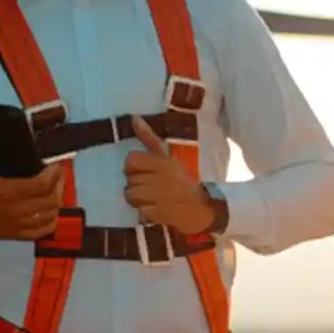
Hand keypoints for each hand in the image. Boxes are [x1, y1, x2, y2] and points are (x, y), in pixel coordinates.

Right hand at [0, 131, 64, 248]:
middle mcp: (16, 210)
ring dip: (57, 202)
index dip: (53, 174)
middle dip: (59, 184)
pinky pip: (42, 231)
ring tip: (56, 188)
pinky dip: (51, 221)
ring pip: (49, 215)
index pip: (41, 184)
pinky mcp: (15, 235)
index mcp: (6, 192)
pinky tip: (50, 211)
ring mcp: (17, 225)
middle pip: (51, 200)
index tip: (56, 163)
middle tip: (58, 173)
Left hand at [124, 116, 213, 233]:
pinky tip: (155, 211)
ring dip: (137, 200)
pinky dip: (145, 214)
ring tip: (149, 200)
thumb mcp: (168, 158)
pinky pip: (140, 212)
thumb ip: (149, 139)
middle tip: (149, 188)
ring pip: (131, 196)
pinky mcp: (162, 214)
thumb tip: (134, 117)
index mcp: (164, 162)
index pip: (131, 160)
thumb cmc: (182, 181)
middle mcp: (162, 178)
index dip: (131, 168)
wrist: (203, 209)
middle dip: (135, 185)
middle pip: (130, 180)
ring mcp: (162, 197)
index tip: (140, 172)